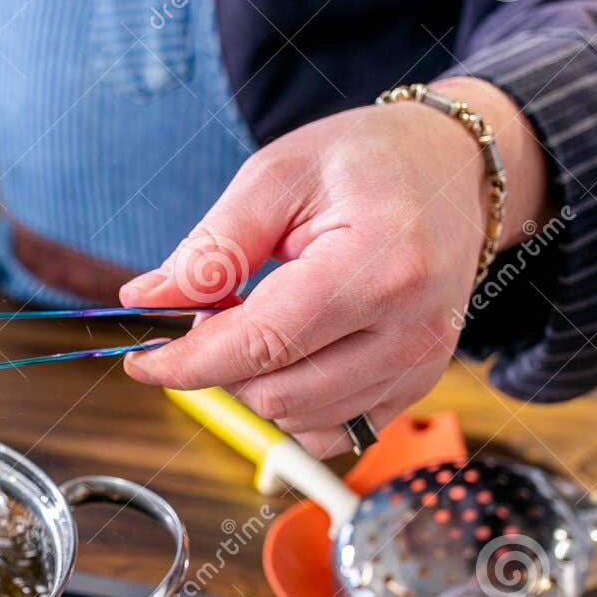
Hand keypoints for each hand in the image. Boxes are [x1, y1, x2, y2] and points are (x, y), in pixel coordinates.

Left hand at [119, 77, 549, 458]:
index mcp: (378, 266)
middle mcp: (410, 329)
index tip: (143, 361)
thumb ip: (212, 247)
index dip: (188, 362)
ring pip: (300, 420)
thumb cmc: (367, 164)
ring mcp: (421, 366)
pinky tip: (294, 356)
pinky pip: (335, 432)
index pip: (261, 346)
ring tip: (265, 318)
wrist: (452, 172)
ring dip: (257, 384)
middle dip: (223, 364)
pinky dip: (296, 407)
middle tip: (219, 308)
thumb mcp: (278, 177)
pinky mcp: (418, 387)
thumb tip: (146, 299)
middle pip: (277, 394)